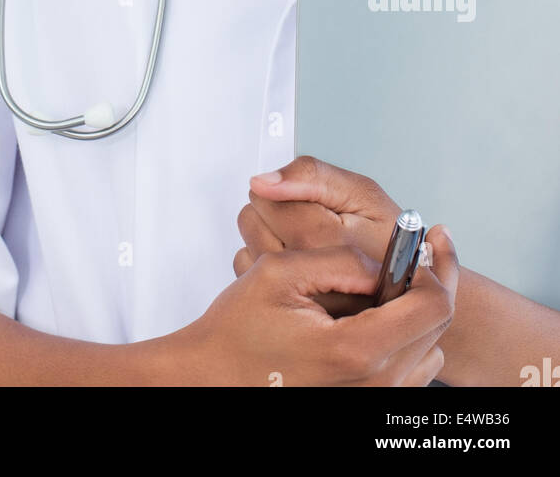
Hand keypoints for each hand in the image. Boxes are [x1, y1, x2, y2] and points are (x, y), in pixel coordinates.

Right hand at [174, 225, 456, 385]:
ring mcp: (370, 399)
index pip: (432, 307)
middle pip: (437, 328)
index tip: (420, 244)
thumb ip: (338, 260)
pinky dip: (404, 340)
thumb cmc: (236, 333)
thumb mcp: (279, 273)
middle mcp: (372, 383)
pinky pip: (409, 372)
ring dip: (417, 313)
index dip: (432, 267)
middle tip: (410, 253)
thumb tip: (380, 263)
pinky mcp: (363, 404)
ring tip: (389, 285)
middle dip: (426, 284)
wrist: (212, 378)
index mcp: (356, 349)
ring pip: (428, 350)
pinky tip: (376, 316)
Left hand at [235, 155, 402, 315]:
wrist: (407, 294)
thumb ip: (312, 176)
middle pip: (250, 220)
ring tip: (302, 243)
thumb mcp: (364, 195)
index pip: (265, 197)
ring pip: (246, 245)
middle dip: (272, 212)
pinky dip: (263, 265)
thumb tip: (262, 181)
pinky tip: (294, 265)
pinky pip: (249, 271)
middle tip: (304, 220)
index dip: (282, 190)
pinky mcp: (283, 312)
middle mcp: (301, 274)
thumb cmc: (387, 242)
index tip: (304, 199)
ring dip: (266, 237)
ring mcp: (290, 298)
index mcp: (320, 240)